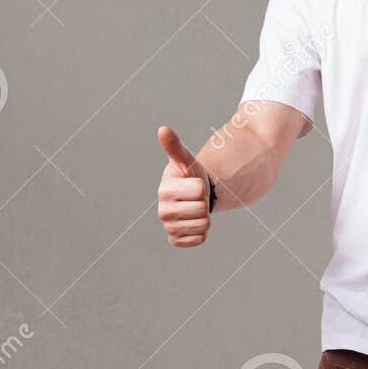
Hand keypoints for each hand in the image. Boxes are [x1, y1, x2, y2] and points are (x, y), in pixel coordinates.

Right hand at [157, 125, 210, 246]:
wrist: (192, 197)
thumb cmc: (189, 175)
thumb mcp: (185, 160)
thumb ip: (174, 146)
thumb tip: (163, 129)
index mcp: (164, 190)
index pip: (199, 190)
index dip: (202, 186)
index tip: (193, 184)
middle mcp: (163, 211)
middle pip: (202, 210)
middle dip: (204, 203)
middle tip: (195, 198)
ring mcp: (169, 227)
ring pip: (203, 226)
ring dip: (205, 217)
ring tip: (195, 208)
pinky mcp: (176, 240)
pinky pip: (200, 239)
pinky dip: (202, 231)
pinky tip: (194, 221)